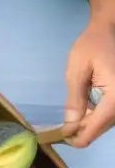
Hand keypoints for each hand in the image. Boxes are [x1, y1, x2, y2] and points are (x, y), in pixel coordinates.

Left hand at [64, 16, 114, 146]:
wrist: (108, 30)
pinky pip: (108, 114)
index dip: (76, 136)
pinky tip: (82, 110)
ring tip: (70, 119)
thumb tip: (70, 125)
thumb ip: (75, 99)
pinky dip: (94, 116)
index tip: (59, 135)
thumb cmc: (91, 46)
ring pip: (104, 123)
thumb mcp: (77, 71)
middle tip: (61, 128)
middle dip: (80, 131)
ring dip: (87, 124)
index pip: (94, 128)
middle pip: (100, 128)